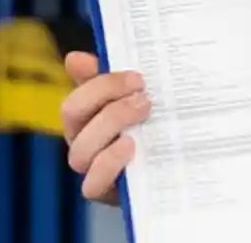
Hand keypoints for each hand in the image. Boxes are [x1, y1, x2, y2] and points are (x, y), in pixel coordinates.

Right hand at [60, 52, 150, 204]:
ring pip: (80, 149)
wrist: (177, 170)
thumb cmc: (151, 128)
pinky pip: (91, 185)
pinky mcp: (107, 193)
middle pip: (73, 115)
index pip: (76, 97)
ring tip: (142, 115)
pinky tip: (130, 147)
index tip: (137, 77)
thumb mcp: (135, 99)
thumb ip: (109, 80)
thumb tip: (75, 58)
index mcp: (87, 117)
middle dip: (107, 97)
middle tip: (143, 95)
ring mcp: (93, 168)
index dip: (101, 84)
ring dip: (110, 125)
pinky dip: (108, 163)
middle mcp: (84, 141)